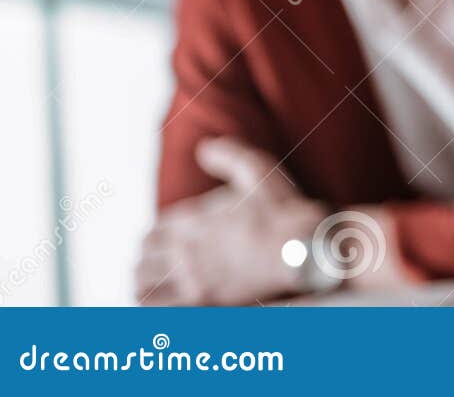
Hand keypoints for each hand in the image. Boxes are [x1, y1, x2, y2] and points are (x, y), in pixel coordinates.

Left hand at [136, 137, 324, 305]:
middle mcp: (185, 249)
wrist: (305, 248)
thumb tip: (203, 148)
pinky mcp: (202, 303)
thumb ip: (228, 156)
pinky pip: (157, 310)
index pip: (155, 231)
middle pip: (145, 257)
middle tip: (162, 264)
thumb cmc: (285, 211)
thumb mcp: (259, 171)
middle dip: (151, 259)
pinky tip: (163, 307)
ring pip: (144, 284)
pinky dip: (153, 308)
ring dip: (146, 283)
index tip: (169, 242)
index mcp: (192, 218)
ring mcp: (192, 278)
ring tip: (157, 286)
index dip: (160, 237)